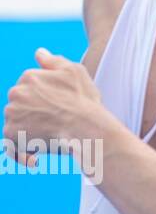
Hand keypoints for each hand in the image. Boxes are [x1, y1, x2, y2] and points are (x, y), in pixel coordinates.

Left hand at [4, 49, 104, 164]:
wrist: (85, 129)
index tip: (58, 105)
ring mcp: (11, 114)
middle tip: (56, 122)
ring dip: (29, 130)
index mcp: (29, 77)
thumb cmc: (84, 101)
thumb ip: (54, 61)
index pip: (29, 85)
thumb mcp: (75, 72)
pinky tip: (36, 160)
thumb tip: (39, 53)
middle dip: (34, 112)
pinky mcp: (11, 134)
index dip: (45, 96)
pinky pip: (11, 145)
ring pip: (16, 122)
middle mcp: (15, 93)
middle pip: (20, 103)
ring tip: (50, 138)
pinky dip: (22, 153)